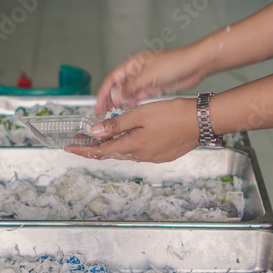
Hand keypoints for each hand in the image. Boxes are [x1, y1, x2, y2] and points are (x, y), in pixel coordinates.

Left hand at [66, 98, 197, 162]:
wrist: (202, 121)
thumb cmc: (173, 114)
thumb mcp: (140, 114)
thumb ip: (116, 125)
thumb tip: (95, 132)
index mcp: (133, 145)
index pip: (101, 151)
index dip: (83, 150)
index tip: (70, 148)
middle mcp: (141, 155)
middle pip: (112, 154)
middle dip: (95, 148)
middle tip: (81, 142)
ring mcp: (153, 157)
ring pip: (126, 153)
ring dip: (112, 147)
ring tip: (101, 139)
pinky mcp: (164, 155)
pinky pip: (140, 153)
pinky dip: (129, 146)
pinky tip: (129, 139)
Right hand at [96, 48, 204, 111]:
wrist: (195, 65)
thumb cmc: (175, 63)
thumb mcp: (149, 76)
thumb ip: (130, 87)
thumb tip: (115, 95)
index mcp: (133, 64)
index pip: (112, 79)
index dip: (103, 92)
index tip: (98, 104)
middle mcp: (137, 72)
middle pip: (118, 87)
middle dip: (109, 99)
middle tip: (102, 113)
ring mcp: (145, 80)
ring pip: (127, 94)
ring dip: (119, 103)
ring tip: (112, 115)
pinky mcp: (154, 87)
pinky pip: (138, 97)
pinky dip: (132, 104)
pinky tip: (127, 111)